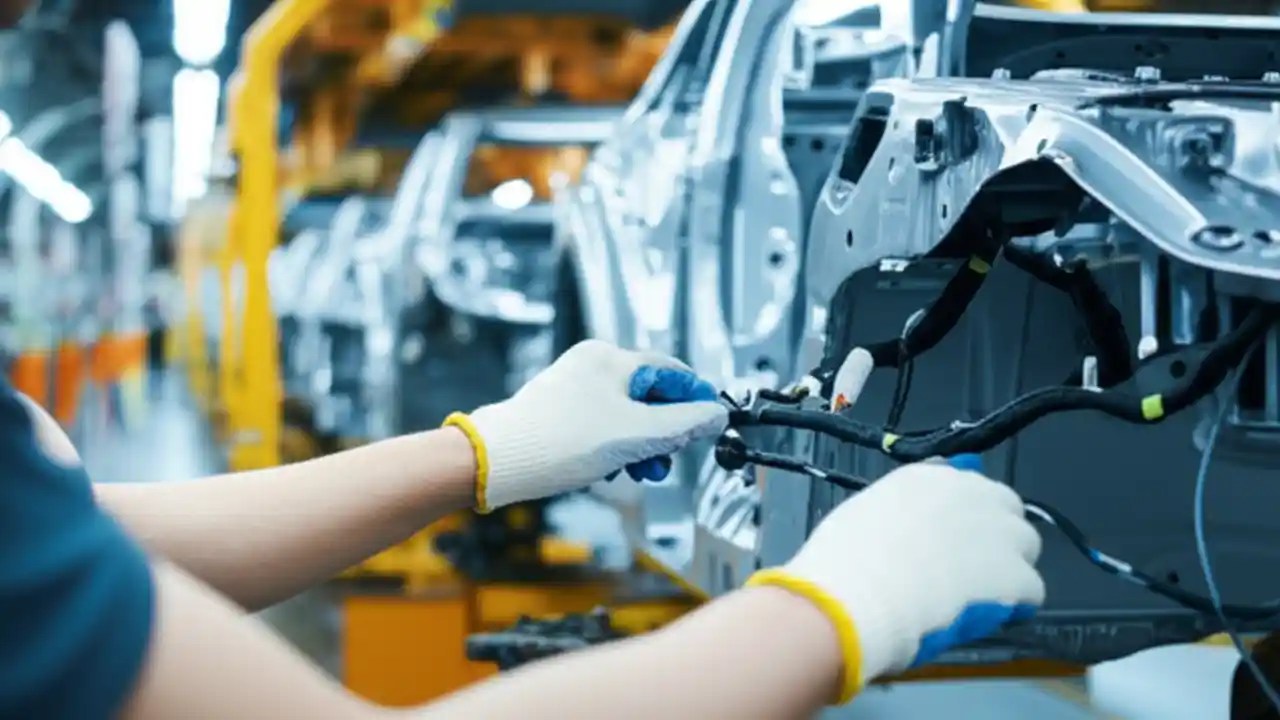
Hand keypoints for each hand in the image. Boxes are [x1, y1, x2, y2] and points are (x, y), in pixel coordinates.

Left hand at [445, 340, 728, 511]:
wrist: (498, 461)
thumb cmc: (560, 441)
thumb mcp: (637, 435)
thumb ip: (684, 424)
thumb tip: (715, 415)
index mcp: (612, 359)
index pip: (673, 372)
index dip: (696, 400)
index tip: (712, 423)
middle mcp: (591, 366)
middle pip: (649, 395)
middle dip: (665, 431)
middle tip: (669, 459)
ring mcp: (572, 387)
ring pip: (625, 414)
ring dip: (641, 444)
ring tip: (639, 470)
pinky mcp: (558, 411)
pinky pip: (601, 425)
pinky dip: (615, 446)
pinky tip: (609, 469)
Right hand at [746, 462, 1043, 703]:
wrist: (857, 596)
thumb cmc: (845, 560)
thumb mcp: (865, 513)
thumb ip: (899, 510)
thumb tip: (911, 523)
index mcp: (929, 478)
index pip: (968, 481)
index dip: (964, 514)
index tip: (951, 536)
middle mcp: (971, 493)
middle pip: (1008, 509)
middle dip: (995, 535)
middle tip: (968, 567)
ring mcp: (998, 533)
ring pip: (1026, 548)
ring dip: (1008, 568)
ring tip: (977, 596)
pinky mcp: (1016, 576)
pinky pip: (1032, 591)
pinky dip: (1013, 606)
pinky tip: (985, 617)